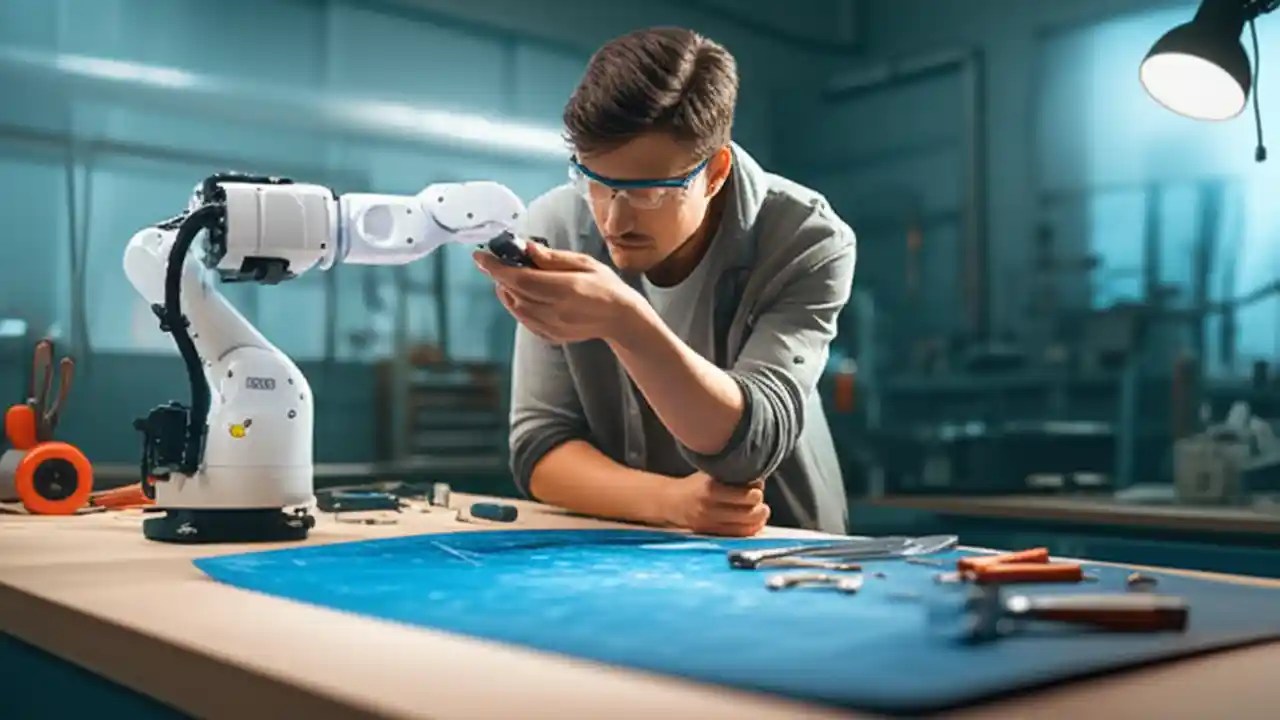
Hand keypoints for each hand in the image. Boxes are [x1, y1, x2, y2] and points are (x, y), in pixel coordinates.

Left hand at [474, 242, 643, 344]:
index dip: (497, 267)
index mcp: (566, 289)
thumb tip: (526, 247)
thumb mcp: (584, 262)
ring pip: (515, 308)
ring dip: (505, 290)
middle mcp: (556, 311)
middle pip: (514, 293)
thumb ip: (553, 258)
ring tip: (509, 275)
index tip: (480, 256)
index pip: (521, 279)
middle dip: (499, 275)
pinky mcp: (550, 336)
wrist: (620, 318)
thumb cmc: (604, 285)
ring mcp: (552, 327)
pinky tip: (521, 293)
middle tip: (494, 261)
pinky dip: (515, 304)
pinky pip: (523, 320)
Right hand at [660, 472, 769, 536]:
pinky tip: (753, 523)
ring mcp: (711, 523)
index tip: (758, 485)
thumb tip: (757, 482)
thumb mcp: (710, 474)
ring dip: (758, 519)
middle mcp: (710, 508)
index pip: (746, 494)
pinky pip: (738, 535)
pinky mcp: (712, 533)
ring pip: (746, 527)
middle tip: (760, 501)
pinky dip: (750, 529)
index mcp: (711, 489)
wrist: (671, 501)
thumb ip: (732, 477)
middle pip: (749, 513)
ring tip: (760, 512)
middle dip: (760, 506)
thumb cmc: (694, 486)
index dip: (757, 490)